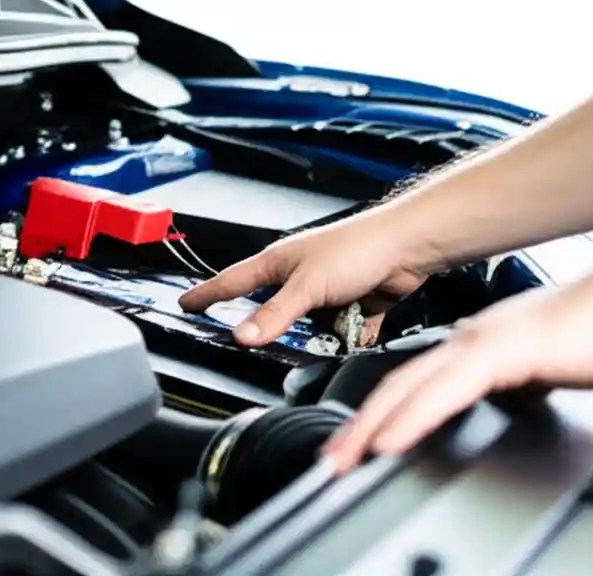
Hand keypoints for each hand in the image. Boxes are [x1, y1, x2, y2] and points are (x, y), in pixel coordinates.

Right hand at [178, 209, 439, 346]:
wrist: (408, 248)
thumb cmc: (356, 249)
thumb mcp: (307, 287)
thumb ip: (274, 315)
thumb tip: (241, 337)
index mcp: (278, 263)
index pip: (232, 281)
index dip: (207, 294)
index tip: (185, 304)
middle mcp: (299, 276)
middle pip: (271, 311)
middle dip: (270, 329)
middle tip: (254, 345)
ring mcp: (325, 292)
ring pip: (307, 327)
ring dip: (316, 338)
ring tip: (321, 340)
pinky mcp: (352, 305)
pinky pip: (340, 333)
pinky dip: (345, 339)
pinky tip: (350, 340)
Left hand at [321, 278, 592, 472]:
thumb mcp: (547, 367)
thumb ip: (520, 382)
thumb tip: (514, 398)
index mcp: (477, 345)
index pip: (412, 383)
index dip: (380, 414)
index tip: (357, 444)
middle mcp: (469, 341)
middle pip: (396, 386)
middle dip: (359, 426)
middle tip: (332, 459)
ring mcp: (483, 344)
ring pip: (409, 386)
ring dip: (371, 425)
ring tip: (345, 455)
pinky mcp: (504, 351)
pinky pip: (447, 389)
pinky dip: (413, 416)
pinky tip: (391, 438)